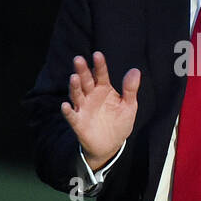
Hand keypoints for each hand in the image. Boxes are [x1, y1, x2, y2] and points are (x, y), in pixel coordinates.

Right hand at [59, 52, 139, 169]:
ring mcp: (83, 109)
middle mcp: (91, 96)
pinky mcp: (78, 123)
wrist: (112, 144)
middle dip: (82, 71)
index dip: (100, 65)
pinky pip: (72, 116)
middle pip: (85, 81)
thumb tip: (135, 70)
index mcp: (103, 89)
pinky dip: (68, 111)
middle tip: (79, 59)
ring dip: (74, 87)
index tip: (98, 55)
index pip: (101, 74)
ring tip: (74, 78)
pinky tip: (65, 105)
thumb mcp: (129, 106)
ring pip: (77, 95)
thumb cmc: (119, 122)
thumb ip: (130, 89)